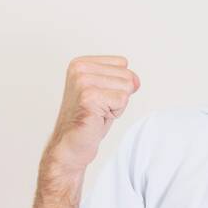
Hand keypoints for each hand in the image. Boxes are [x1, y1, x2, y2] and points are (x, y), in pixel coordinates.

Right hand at [42, 55, 140, 183]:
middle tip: (99, 108)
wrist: (71, 144)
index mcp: (81, 63)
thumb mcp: (107, 92)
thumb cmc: (89, 120)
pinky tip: (98, 117)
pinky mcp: (89, 96)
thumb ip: (122, 80)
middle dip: (119, 96)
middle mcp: (80, 69)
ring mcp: (83, 82)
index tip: (100, 97)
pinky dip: (115, 113)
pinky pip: (122, 100)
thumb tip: (136, 80)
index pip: (122, 63)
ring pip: (126, 87)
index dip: (117, 85)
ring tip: (99, 112)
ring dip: (117, 105)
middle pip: (127, 75)